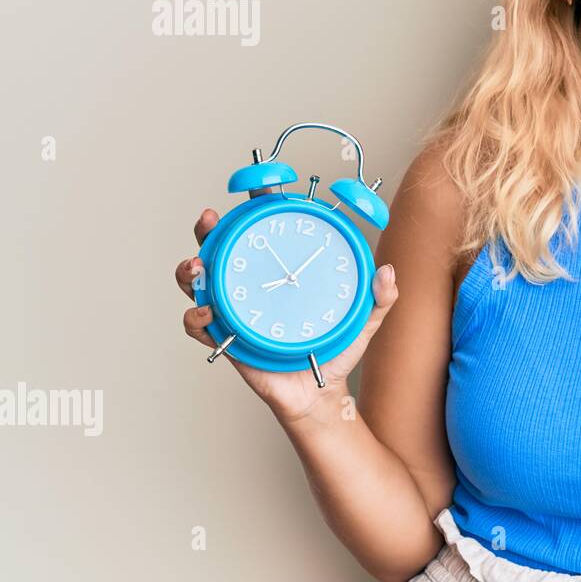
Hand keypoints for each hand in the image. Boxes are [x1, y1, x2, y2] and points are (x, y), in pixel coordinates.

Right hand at [176, 191, 399, 423]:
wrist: (319, 393)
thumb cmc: (335, 348)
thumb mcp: (364, 319)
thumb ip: (380, 296)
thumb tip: (388, 272)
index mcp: (281, 271)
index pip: (263, 231)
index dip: (256, 207)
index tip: (258, 188)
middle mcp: (251, 285)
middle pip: (219, 248)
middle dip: (208, 230)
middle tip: (210, 219)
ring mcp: (234, 310)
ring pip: (199, 282)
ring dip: (190, 269)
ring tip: (196, 265)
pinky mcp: (226, 338)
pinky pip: (198, 324)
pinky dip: (195, 316)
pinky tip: (206, 311)